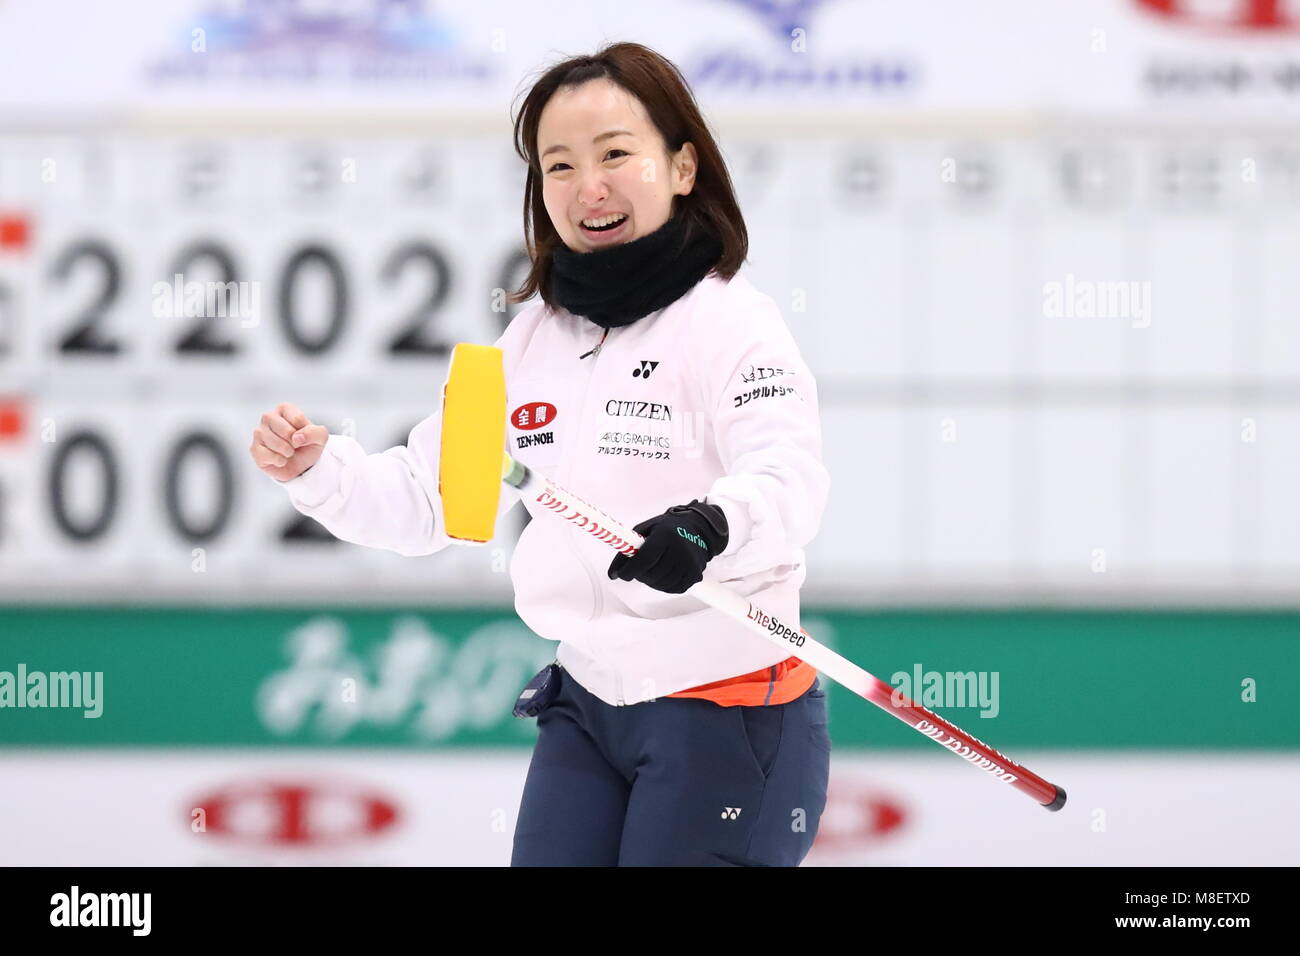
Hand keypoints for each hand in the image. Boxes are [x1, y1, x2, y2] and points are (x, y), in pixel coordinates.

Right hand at [250, 402, 329, 481]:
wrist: (301, 464)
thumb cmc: (307, 444)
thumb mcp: (321, 436)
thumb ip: (315, 432)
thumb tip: (297, 437)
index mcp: (284, 409)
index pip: (297, 419)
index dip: (305, 432)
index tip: (303, 434)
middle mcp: (268, 417)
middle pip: (286, 431)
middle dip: (295, 442)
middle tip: (295, 445)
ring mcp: (259, 432)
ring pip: (276, 443)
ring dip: (288, 452)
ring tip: (288, 452)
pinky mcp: (254, 448)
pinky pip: (268, 456)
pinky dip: (279, 461)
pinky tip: (280, 459)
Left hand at [607, 499, 728, 593]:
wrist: (696, 528)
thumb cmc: (665, 529)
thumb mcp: (643, 531)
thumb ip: (625, 551)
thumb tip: (613, 575)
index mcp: (666, 535)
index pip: (644, 559)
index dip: (629, 571)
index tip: (622, 575)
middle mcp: (680, 550)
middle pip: (651, 575)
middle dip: (639, 575)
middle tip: (639, 568)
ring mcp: (690, 563)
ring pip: (661, 585)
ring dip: (651, 581)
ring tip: (653, 568)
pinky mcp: (695, 574)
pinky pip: (673, 589)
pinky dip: (664, 585)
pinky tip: (665, 572)